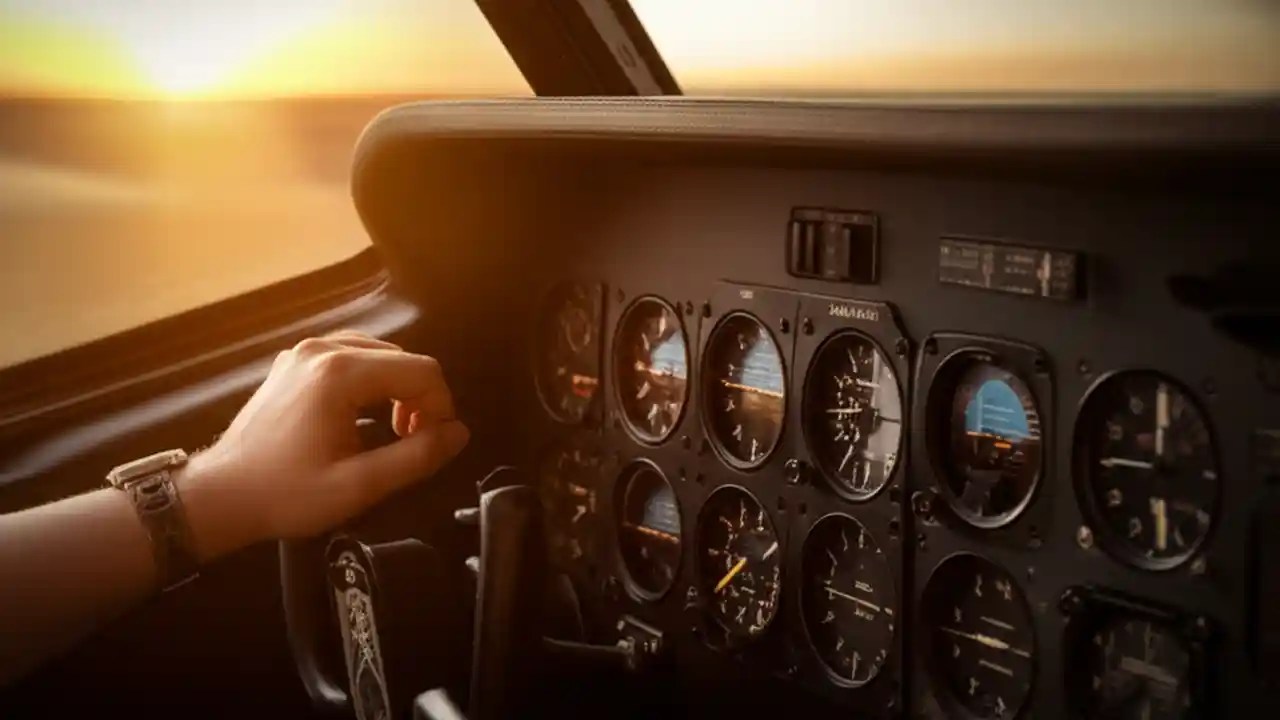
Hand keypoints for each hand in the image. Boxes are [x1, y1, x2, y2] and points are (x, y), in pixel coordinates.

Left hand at [177, 332, 469, 559]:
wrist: (221, 495)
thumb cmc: (287, 494)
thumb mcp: (359, 486)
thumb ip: (416, 457)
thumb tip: (459, 433)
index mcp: (341, 373)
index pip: (422, 371)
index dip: (441, 407)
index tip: (432, 444)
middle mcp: (324, 349)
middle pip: (402, 358)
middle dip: (420, 398)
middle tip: (412, 442)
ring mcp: (305, 351)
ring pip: (379, 354)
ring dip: (398, 388)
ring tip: (392, 430)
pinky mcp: (294, 361)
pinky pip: (350, 356)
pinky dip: (371, 380)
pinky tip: (364, 414)